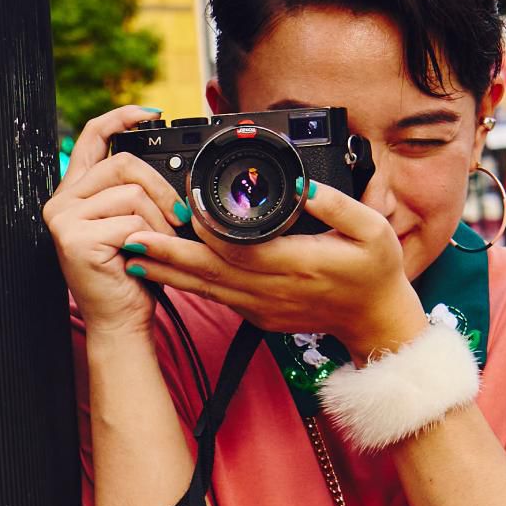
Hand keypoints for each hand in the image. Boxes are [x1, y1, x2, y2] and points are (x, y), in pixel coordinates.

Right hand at [46, 107, 180, 339]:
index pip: (93, 136)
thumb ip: (134, 190)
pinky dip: (150, 238)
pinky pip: (131, 221)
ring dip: (158, 219)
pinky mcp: (75, 238)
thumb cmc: (131, 271)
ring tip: (158, 242)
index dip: (122, 117)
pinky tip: (143, 254)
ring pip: (131, 193)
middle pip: (124, 164)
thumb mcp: (132, 221)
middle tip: (177, 215)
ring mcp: (64, 219)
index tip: (152, 113)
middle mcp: (62, 201)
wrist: (120, 318)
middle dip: (161, 188)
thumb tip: (167, 162)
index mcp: (75, 191)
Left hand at [114, 180, 421, 359]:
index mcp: (296, 264)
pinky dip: (187, 283)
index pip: (238, 249)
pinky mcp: (257, 315)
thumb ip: (339, 206)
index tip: (179, 208)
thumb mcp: (373, 230)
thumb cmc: (375, 272)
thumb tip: (306, 185)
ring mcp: (262, 306)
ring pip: (205, 288)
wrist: (375, 320)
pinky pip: (216, 297)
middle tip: (130, 235)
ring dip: (167, 271)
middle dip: (166, 253)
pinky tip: (165, 270)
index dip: (205, 230)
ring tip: (132, 254)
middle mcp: (271, 290)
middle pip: (208, 271)